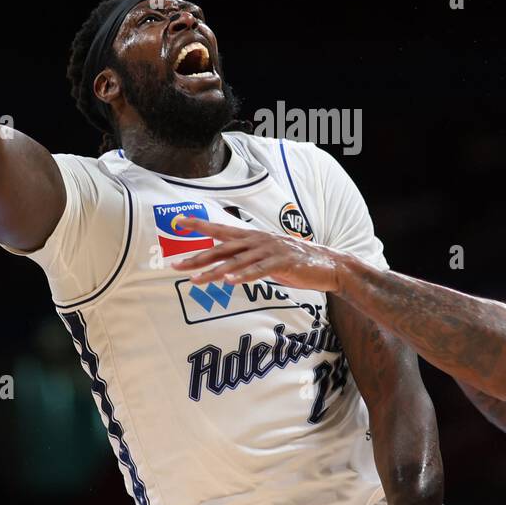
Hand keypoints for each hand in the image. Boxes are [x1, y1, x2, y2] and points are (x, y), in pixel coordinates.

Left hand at [174, 216, 346, 291]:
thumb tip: (226, 263)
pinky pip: (259, 270)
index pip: (221, 230)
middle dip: (198, 256)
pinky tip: (229, 281)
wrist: (328, 264)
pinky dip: (243, 276)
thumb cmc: (295, 262)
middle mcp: (258, 240)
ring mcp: (271, 251)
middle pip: (223, 247)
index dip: (199, 226)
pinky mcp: (283, 263)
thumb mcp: (268, 257)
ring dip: (215, 271)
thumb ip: (248, 258)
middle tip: (176, 266)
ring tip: (196, 280)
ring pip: (237, 261)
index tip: (178, 223)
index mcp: (253, 237)